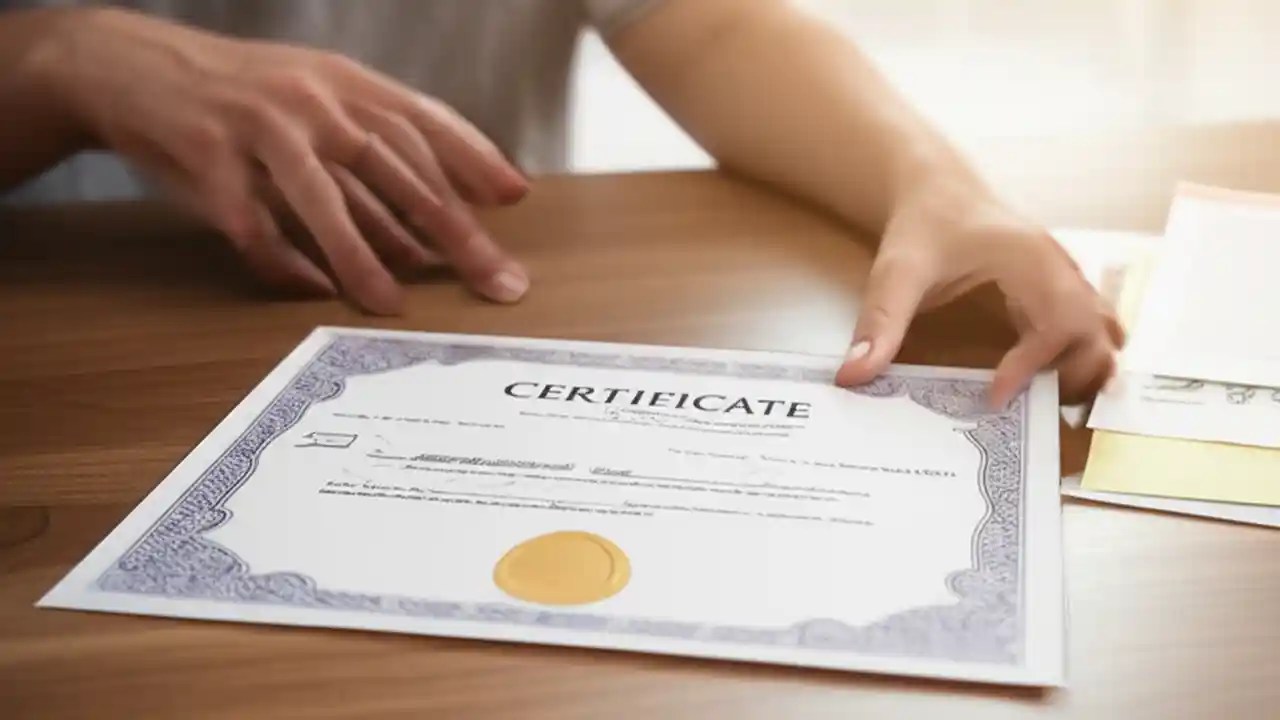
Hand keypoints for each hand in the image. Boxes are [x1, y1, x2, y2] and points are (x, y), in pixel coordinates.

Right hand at [37, 8, 529, 312]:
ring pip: (324, 199)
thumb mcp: (310, 103)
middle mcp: (309, 100)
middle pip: (395, 168)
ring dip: (364, 255)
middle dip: (452, 230)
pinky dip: (282, 260)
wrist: (126, 67)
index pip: (423, 120)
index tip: (514, 197)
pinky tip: (312, 289)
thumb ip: (369, 157)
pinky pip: (251, 222)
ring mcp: (257, 127)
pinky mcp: (206, 159)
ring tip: (395, 304)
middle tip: (494, 279)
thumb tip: (426, 238)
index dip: (472, 157)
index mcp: (341, 82)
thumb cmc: (235, 97)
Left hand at [834, 183, 1123, 407]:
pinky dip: (1079, 359)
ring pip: (1104, 332)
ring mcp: (1066, 279)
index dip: (1032, 366)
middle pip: (1099, 334)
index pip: (1057, 322)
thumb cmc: (922, 226)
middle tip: (1033, 412)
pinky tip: (1047, 386)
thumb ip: (878, 322)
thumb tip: (851, 378)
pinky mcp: (1059, 291)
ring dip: (1086, 371)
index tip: (994, 398)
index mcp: (1031, 260)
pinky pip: (1089, 329)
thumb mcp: (895, 272)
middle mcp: (1060, 270)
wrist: (936, 188)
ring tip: (1046, 405)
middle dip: (1076, 377)